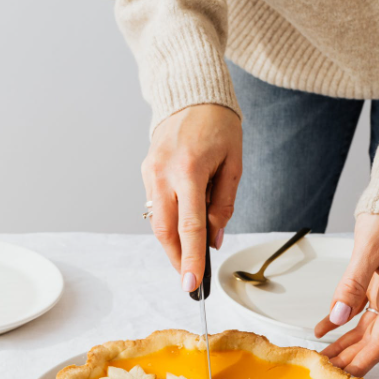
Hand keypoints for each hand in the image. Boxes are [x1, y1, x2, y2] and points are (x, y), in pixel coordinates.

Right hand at [141, 104, 241, 291]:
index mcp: (190, 170)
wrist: (191, 95)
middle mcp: (163, 174)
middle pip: (165, 231)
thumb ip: (223, 204)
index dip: (192, 258)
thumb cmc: (217, 126)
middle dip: (178, 259)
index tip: (192, 284)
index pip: (189, 226)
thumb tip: (213, 239)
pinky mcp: (145, 171)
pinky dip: (169, 222)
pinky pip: (155, 206)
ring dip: (172, 244)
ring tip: (188, 257)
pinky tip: (182, 226)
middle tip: (189, 280)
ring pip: (157, 222)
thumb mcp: (233, 164)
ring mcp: (150, 173)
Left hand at [315, 214, 378, 375]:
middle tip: (327, 375)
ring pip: (363, 330)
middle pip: (372, 339)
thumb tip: (338, 317)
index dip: (364, 360)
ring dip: (343, 346)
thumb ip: (353, 283)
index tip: (348, 376)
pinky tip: (321, 332)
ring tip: (323, 361)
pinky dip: (338, 324)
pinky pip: (356, 313)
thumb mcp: (370, 248)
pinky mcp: (374, 287)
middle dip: (350, 359)